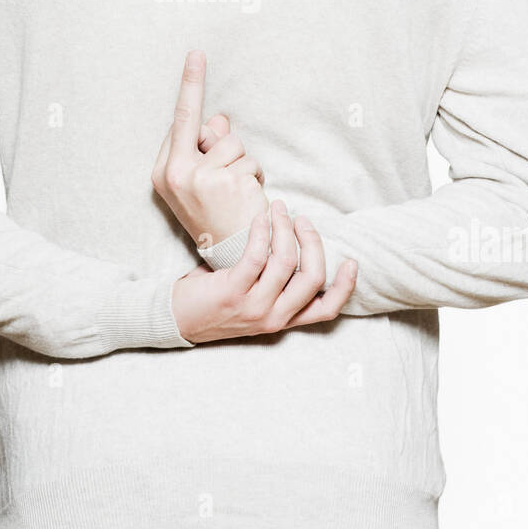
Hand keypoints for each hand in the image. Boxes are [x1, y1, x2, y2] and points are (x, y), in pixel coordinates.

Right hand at [152, 50, 267, 248]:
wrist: (229, 259)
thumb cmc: (216, 217)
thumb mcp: (202, 181)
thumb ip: (207, 146)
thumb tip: (219, 119)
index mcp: (164, 171)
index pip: (180, 119)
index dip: (191, 84)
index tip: (196, 53)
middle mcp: (176, 172)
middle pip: (208, 127)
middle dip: (216, 127)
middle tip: (212, 128)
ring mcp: (199, 176)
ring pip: (233, 144)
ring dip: (243, 165)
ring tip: (236, 194)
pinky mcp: (225, 181)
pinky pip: (249, 161)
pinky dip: (254, 177)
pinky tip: (246, 200)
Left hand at [171, 199, 357, 343]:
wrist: (176, 318)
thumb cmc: (214, 301)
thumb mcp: (253, 299)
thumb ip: (276, 283)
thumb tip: (295, 246)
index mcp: (282, 320)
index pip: (327, 309)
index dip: (345, 286)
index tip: (351, 261)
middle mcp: (273, 317)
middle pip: (313, 278)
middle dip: (312, 242)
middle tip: (301, 220)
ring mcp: (253, 307)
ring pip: (287, 262)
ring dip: (286, 228)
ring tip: (279, 209)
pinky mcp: (232, 292)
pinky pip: (257, 255)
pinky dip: (262, 231)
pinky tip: (259, 218)